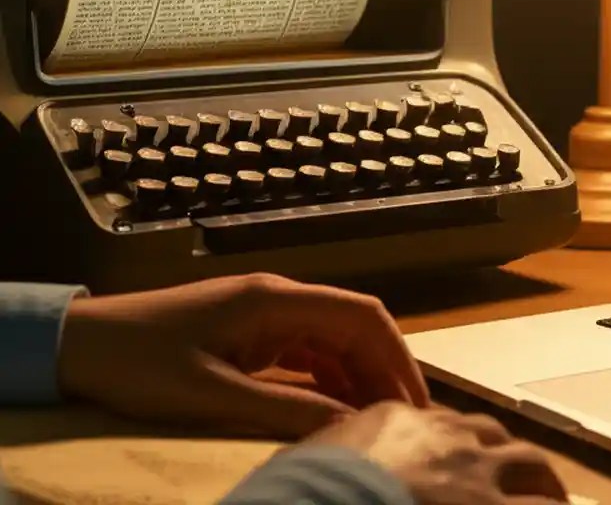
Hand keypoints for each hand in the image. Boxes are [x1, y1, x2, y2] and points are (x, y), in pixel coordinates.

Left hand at [57, 273, 428, 437]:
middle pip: (355, 327)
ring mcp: (265, 315)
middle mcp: (279, 299)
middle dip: (385, 372)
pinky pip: (308, 354)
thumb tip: (350, 426)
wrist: (79, 345)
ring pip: (334, 342)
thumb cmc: (140, 364)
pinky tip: (335, 412)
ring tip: (375, 423)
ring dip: (359, 379)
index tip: (417, 402)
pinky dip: (329, 381)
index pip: (362, 316)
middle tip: (405, 422)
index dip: (398, 357)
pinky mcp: (251, 334)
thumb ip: (286, 408)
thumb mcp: (214, 395)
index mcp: (276, 300)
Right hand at [303, 401, 568, 503]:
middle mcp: (446, 437)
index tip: (466, 467)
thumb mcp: (310, 466)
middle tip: (523, 485)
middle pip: (496, 438)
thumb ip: (339, 458)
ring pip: (534, 468)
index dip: (460, 449)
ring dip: (545, 488)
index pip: (442, 426)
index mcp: (396, 421)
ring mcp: (476, 473)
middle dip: (512, 461)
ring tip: (554, 503)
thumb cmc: (298, 497)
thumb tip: (339, 469)